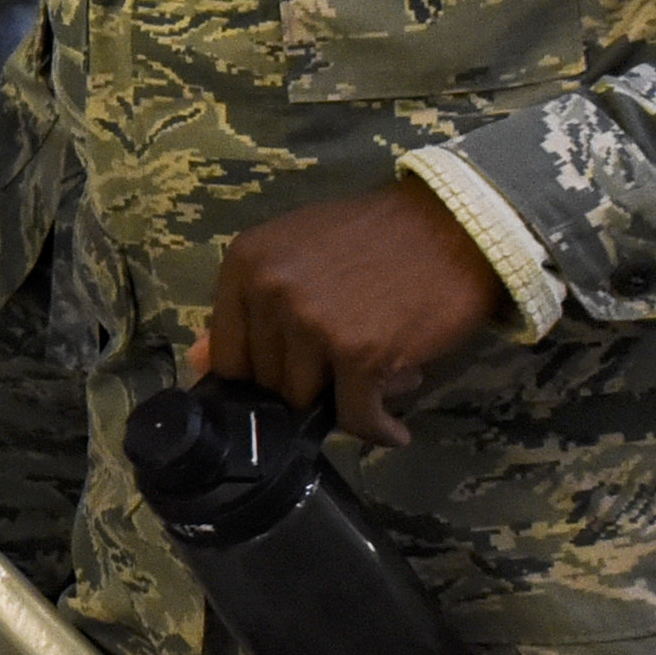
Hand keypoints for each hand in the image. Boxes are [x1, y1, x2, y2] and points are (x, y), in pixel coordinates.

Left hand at [192, 181, 508, 448]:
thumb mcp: (297, 255)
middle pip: (266, 380)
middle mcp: (269, 290)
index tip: (289, 377)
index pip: (228, 351)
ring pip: (305, 401)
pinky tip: (393, 428)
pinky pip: (355, 417)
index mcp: (245, 263)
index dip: (258, 374)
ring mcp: (312, 322)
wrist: (457, 225)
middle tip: (347, 372)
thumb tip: (198, 359)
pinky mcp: (359, 353)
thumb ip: (249, 307)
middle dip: (306, 386)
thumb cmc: (376, 239)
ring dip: (343, 403)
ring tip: (377, 380)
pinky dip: (377, 430)